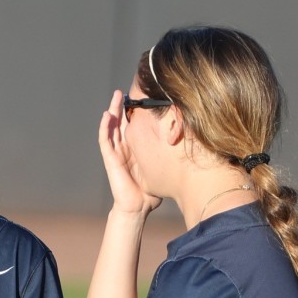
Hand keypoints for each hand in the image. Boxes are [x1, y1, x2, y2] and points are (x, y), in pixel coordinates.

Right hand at [99, 90, 161, 218]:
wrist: (138, 207)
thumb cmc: (151, 191)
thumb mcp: (164, 167)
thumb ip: (172, 156)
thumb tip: (192, 143)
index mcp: (135, 148)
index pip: (134, 125)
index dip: (135, 111)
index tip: (142, 96)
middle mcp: (124, 148)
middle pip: (121, 122)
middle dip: (123, 106)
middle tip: (126, 90)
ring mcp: (116, 152)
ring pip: (112, 127)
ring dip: (112, 111)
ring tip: (116, 97)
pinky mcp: (110, 159)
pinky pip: (105, 140)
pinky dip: (105, 128)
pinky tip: (107, 116)